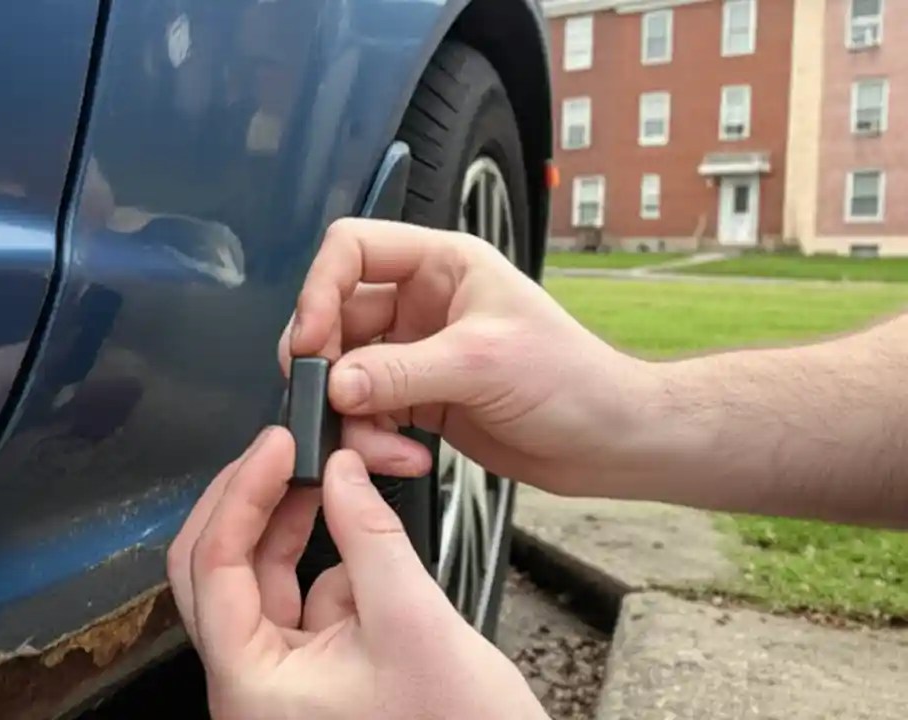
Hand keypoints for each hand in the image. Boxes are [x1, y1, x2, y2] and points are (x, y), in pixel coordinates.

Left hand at [167, 426, 547, 719]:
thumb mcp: (413, 622)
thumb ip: (370, 535)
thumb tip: (342, 471)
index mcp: (250, 685)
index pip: (215, 565)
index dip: (243, 493)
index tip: (277, 445)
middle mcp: (250, 685)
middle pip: (217, 569)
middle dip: (250, 503)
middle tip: (284, 450)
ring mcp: (280, 680)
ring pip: (258, 581)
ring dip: (290, 526)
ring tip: (327, 478)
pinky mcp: (314, 673)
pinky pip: (302, 601)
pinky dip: (328, 562)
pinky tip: (361, 541)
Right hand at [280, 218, 657, 494]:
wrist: (609, 443)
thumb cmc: (571, 380)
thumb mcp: (482, 363)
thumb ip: (400, 372)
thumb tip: (333, 385)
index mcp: (442, 263)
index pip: (351, 248)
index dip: (318, 289)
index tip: (309, 343)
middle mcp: (421, 301)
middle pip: (335, 316)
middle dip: (327, 365)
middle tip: (329, 402)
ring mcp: (415, 352)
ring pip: (344, 372)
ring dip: (351, 415)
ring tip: (385, 446)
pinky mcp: (416, 399)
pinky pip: (365, 412)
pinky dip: (372, 438)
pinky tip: (406, 457)